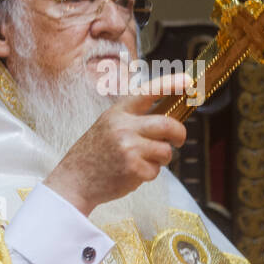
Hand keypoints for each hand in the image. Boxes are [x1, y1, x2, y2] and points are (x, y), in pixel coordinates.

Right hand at [43, 74, 189, 214]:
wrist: (74, 181)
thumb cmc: (94, 154)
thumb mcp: (107, 126)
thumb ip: (133, 120)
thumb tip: (167, 122)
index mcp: (118, 113)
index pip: (148, 92)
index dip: (170, 85)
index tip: (188, 82)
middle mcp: (124, 127)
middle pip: (168, 124)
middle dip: (179, 134)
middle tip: (178, 140)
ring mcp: (129, 148)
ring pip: (165, 151)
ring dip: (160, 159)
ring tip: (141, 162)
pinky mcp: (133, 168)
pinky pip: (156, 170)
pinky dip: (148, 174)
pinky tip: (131, 174)